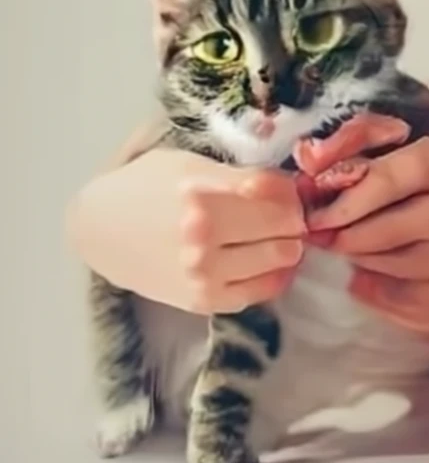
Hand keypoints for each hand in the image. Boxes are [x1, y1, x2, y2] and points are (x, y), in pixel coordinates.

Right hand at [67, 147, 309, 313]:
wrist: (98, 230)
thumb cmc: (146, 186)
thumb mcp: (188, 163)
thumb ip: (236, 171)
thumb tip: (291, 180)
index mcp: (201, 189)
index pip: (277, 188)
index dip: (291, 188)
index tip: (289, 189)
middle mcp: (204, 231)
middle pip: (286, 222)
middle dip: (295, 216)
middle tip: (290, 214)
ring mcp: (203, 269)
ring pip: (282, 256)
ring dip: (290, 244)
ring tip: (281, 237)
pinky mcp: (202, 299)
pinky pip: (263, 290)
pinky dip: (277, 275)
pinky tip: (271, 262)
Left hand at [292, 113, 428, 347]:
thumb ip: (381, 172)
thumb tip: (311, 177)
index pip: (381, 176)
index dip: (344, 195)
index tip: (320, 210)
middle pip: (368, 226)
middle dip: (342, 235)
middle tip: (329, 236)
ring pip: (369, 260)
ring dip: (360, 259)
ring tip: (384, 253)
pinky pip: (377, 293)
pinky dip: (374, 289)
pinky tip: (400, 282)